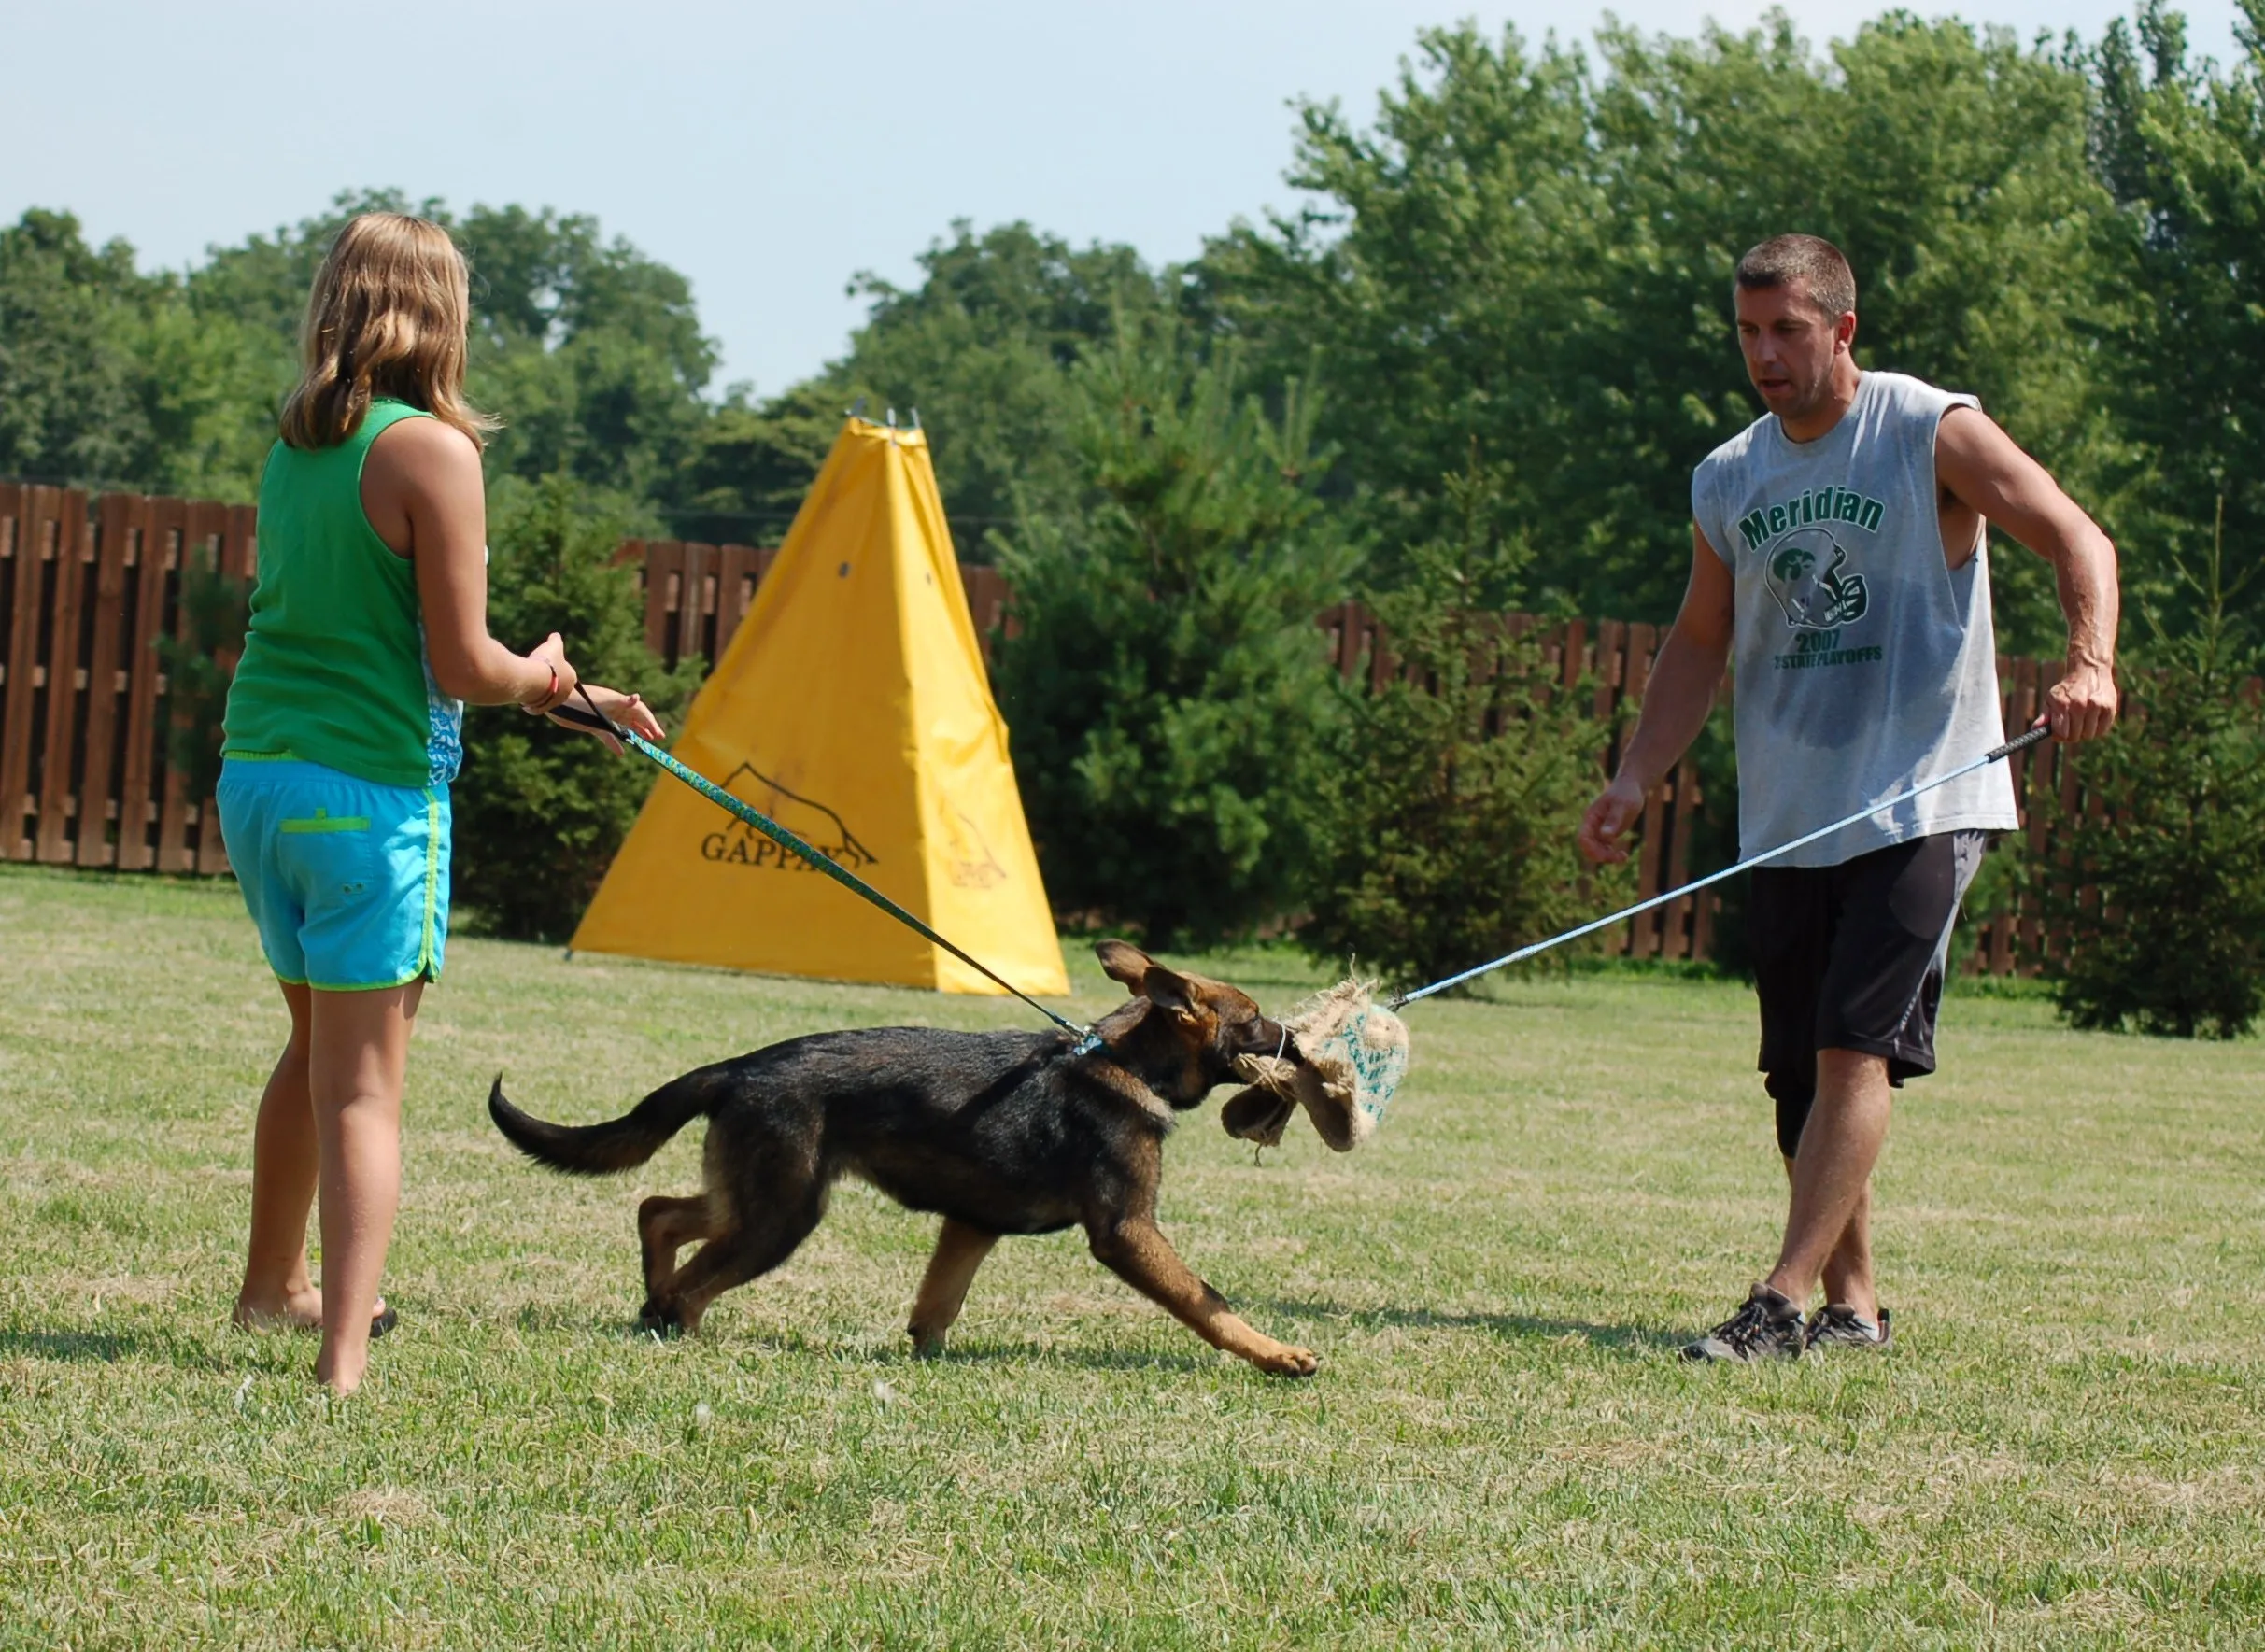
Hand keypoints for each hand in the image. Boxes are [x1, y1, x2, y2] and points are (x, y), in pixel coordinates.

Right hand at [519, 633, 576, 715]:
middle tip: (535, 672)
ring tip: (527, 681)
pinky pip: (535, 706)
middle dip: (547, 680)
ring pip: (545, 696)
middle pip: (556, 685)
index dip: (555, 666)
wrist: (534, 680)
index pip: (566, 672)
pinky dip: (529, 701)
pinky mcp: (541, 709)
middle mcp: (565, 692)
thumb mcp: (552, 646)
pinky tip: (523, 693)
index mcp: (571, 678)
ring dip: (537, 690)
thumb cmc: (545, 662)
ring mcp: (553, 702)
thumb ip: (555, 640)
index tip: (546, 663)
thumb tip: (555, 636)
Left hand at [550, 683, 664, 754]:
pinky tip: (621, 753)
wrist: (557, 702)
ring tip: (645, 743)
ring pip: (623, 727)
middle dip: (647, 728)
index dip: (650, 722)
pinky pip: (608, 736)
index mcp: (617, 702)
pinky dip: (615, 744)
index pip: (640, 711)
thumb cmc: (580, 701)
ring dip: (634, 734)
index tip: (659, 735)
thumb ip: (620, 702)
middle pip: (634, 719)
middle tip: (658, 738)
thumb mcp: (602, 702)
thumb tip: (637, 697)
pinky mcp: (593, 725)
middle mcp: (613, 709)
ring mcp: (603, 717)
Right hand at [1578, 773, 1647, 864]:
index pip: (1582, 837)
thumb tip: (1605, 836)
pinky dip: (1612, 854)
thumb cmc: (1627, 792)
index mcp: (1591, 817)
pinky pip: (1604, 848)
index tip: (1605, 854)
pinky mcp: (1608, 833)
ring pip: (1596, 850)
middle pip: (1588, 847)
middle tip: (1618, 857)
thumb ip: (1613, 820)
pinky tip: (1624, 855)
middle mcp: (1592, 825)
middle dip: (1600, 855)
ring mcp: (1599, 829)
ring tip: (1624, 857)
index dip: (1590, 849)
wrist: (1632, 786)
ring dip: (1607, 857)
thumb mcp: (1622, 805)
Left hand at [2040, 657, 2116, 743]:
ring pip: (2089, 735)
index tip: (2059, 735)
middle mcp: (2079, 705)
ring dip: (2085, 733)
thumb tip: (2035, 729)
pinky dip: (2097, 730)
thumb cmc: (2068, 688)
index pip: (2061, 732)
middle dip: (2071, 735)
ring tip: (2082, 722)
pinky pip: (2102, 731)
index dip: (2059, 736)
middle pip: (2075, 736)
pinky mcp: (2109, 707)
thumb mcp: (2053, 698)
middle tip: (2071, 728)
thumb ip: (2045, 716)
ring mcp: (2096, 706)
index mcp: (2063, 704)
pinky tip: (2093, 721)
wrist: (2089, 670)